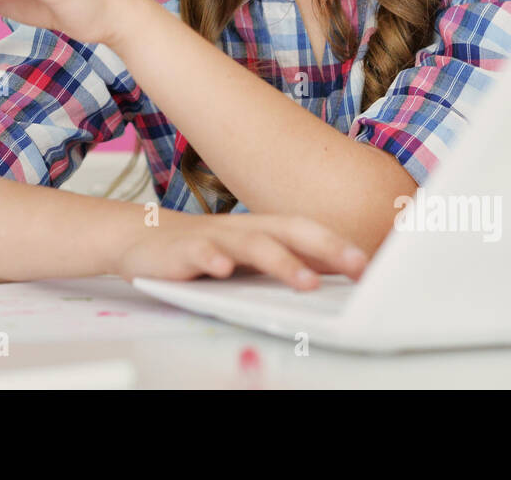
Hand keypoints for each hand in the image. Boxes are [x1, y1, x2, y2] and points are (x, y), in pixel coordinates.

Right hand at [114, 213, 369, 290]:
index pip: (307, 231)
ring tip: (307, 281)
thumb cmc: (203, 250)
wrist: (141, 239)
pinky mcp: (182, 251)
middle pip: (289, 231)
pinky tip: (223, 270)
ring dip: (281, 261)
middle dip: (326, 248)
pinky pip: (200, 253)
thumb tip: (335, 273)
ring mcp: (213, 238)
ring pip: (252, 245)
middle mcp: (243, 230)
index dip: (338, 244)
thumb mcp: (247, 256)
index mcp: (261, 230)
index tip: (368, 264)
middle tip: (357, 266)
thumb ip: (285, 260)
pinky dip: (212, 259)